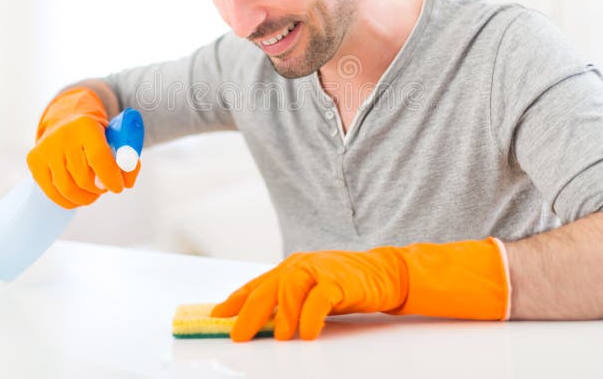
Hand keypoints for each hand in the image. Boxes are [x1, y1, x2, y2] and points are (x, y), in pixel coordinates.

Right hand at [26, 87, 139, 207]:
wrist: (67, 121)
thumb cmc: (97, 134)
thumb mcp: (116, 137)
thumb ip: (128, 158)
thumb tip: (127, 183)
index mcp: (86, 125)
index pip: (99, 156)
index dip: (111, 177)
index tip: (118, 187)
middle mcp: (62, 135)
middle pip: (83, 177)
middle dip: (99, 189)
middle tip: (105, 187)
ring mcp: (45, 148)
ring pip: (67, 189)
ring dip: (86, 198)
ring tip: (94, 192)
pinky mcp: (34, 161)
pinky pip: (53, 193)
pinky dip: (69, 201)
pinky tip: (79, 196)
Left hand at [210, 238, 509, 341]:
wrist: (386, 273)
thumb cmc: (347, 285)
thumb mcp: (313, 292)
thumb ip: (289, 302)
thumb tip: (262, 324)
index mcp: (292, 267)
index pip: (257, 285)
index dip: (235, 301)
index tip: (216, 316)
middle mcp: (300, 264)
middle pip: (266, 290)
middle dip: (248, 314)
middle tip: (237, 336)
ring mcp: (319, 269)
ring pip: (289, 292)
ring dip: (283, 319)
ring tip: (282, 339)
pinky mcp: (339, 280)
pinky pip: (318, 300)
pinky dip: (310, 318)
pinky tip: (307, 335)